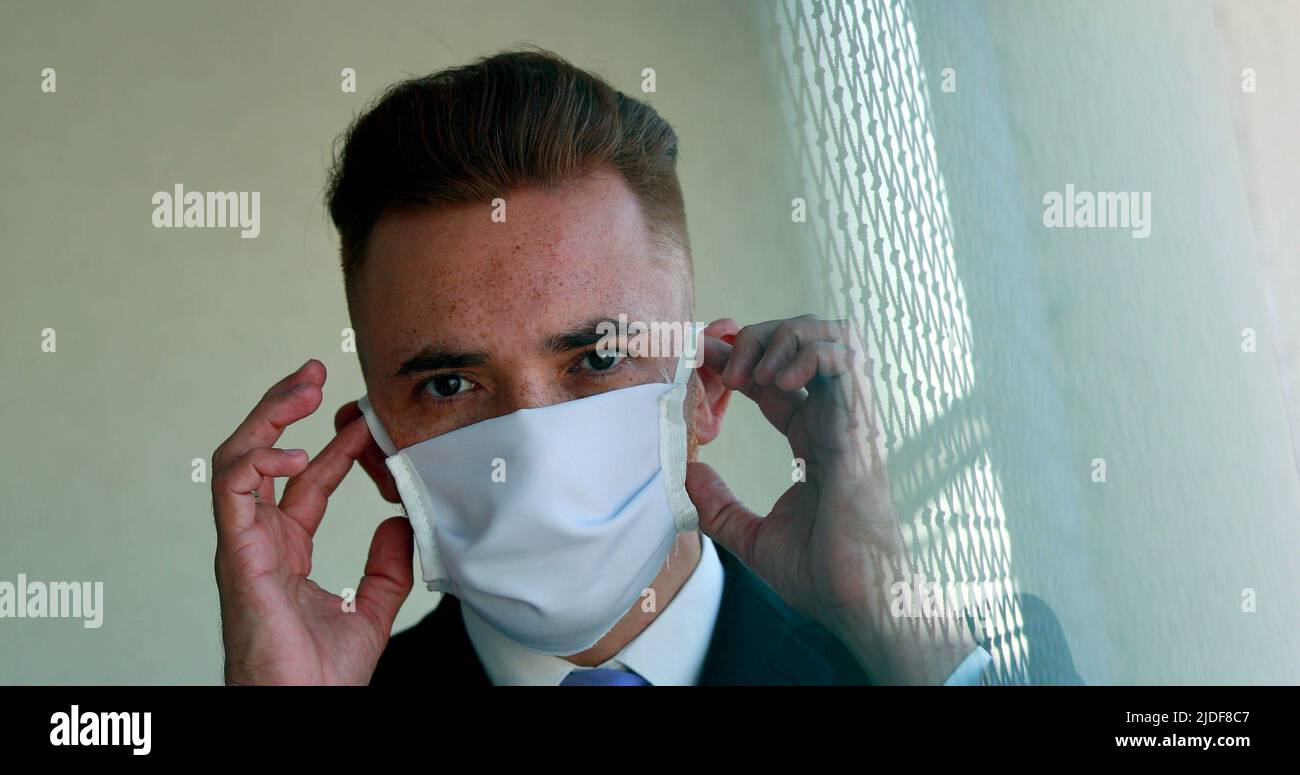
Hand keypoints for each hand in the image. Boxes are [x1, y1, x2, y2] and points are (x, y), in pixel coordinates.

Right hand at [211, 359, 412, 684]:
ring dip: (269, 415)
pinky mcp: (237, 552)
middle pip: (263, 454)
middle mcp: (259, 538)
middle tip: (316, 371)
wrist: (302, 707)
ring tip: (305, 386)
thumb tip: (401, 523)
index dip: (335, 445)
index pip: (307, 480)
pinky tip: (299, 452)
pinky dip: (260, 458)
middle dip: (285, 407)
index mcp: (286, 548)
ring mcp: (243, 542)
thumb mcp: (370, 609)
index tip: (365, 418)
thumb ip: (386, 567)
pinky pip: (233, 489)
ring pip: (238, 457)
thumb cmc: (321, 673)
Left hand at [686, 315, 975, 683]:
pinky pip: (845, 360)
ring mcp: (850, 419)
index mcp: (813, 438)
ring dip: (784, 337)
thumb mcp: (751, 537)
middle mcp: (834, 420)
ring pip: (832, 335)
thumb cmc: (822, 574)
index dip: (738, 359)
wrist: (858, 601)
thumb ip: (718, 505)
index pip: (777, 375)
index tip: (702, 358)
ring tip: (751, 374)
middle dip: (759, 335)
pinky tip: (775, 382)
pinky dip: (806, 353)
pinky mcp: (859, 427)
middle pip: (807, 339)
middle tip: (725, 366)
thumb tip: (687, 473)